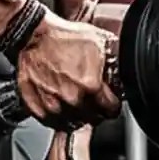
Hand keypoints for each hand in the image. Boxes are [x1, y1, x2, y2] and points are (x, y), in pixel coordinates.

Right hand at [15, 12, 121, 129]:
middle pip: (93, 119)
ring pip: (72, 124)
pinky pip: (51, 122)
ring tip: (79, 107)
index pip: (111, 109)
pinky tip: (62, 108)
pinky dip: (57, 118)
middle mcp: (72, 98)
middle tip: (95, 104)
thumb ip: (113, 61)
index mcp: (91, 85)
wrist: (32, 35)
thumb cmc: (63, 36)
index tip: (111, 104)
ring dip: (77, 117)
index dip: (113, 106)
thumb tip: (125, 68)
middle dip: (97, 112)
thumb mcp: (99, 42)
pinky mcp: (35, 106)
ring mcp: (52, 104)